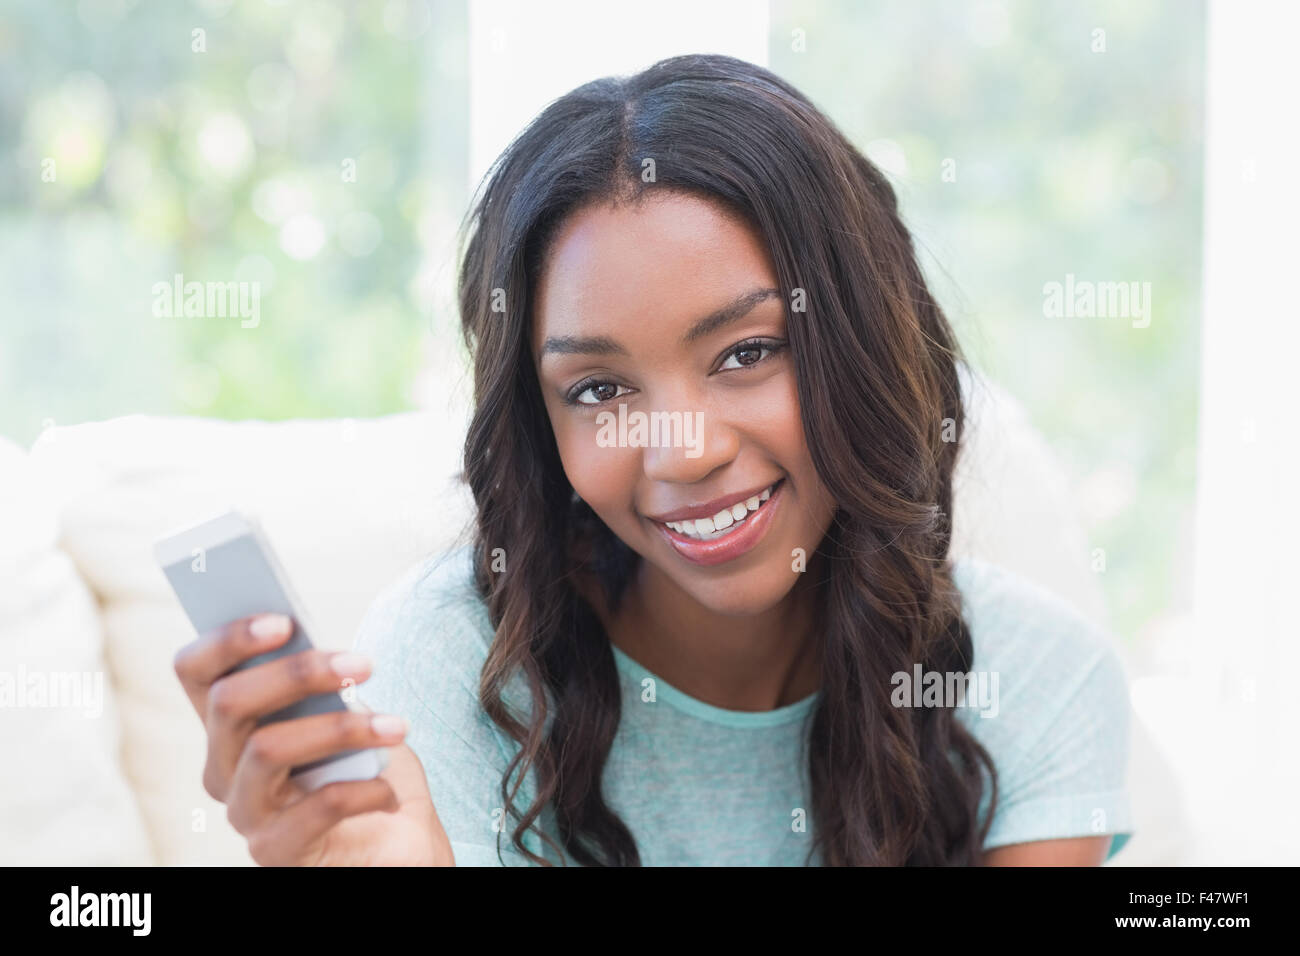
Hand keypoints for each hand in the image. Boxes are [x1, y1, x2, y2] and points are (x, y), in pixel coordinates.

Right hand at [173, 612, 454, 865]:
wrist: (395, 845)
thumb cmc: (366, 768)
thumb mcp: (346, 714)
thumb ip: (321, 684)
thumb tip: (319, 648)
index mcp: (232, 724)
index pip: (196, 670)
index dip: (228, 638)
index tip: (285, 620)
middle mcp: (222, 766)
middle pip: (228, 702)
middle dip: (299, 672)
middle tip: (364, 664)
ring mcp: (244, 811)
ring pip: (267, 749)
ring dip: (341, 728)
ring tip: (396, 726)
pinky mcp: (275, 851)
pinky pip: (315, 807)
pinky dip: (363, 790)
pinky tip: (390, 789)